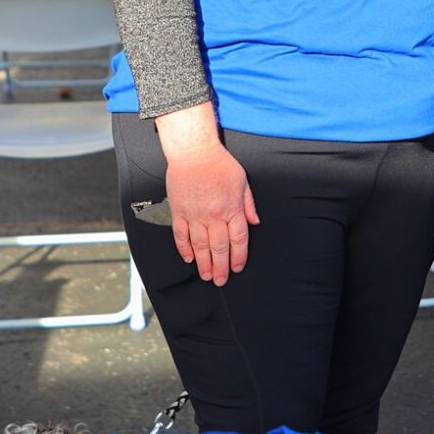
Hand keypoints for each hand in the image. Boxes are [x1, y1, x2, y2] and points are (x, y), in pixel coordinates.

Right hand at [155, 109, 257, 284]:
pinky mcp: (179, 211)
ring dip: (203, 263)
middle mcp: (214, 215)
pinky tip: (188, 258)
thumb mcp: (242, 181)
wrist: (193, 152)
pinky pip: (181, 235)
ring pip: (200, 246)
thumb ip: (248, 204)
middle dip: (221, 267)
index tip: (237, 268)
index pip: (238, 239)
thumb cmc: (220, 163)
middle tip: (221, 281)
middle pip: (219, 247)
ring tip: (206, 275)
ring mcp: (195, 214)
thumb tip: (254, 222)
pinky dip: (184, 248)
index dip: (239, 256)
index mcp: (232, 208)